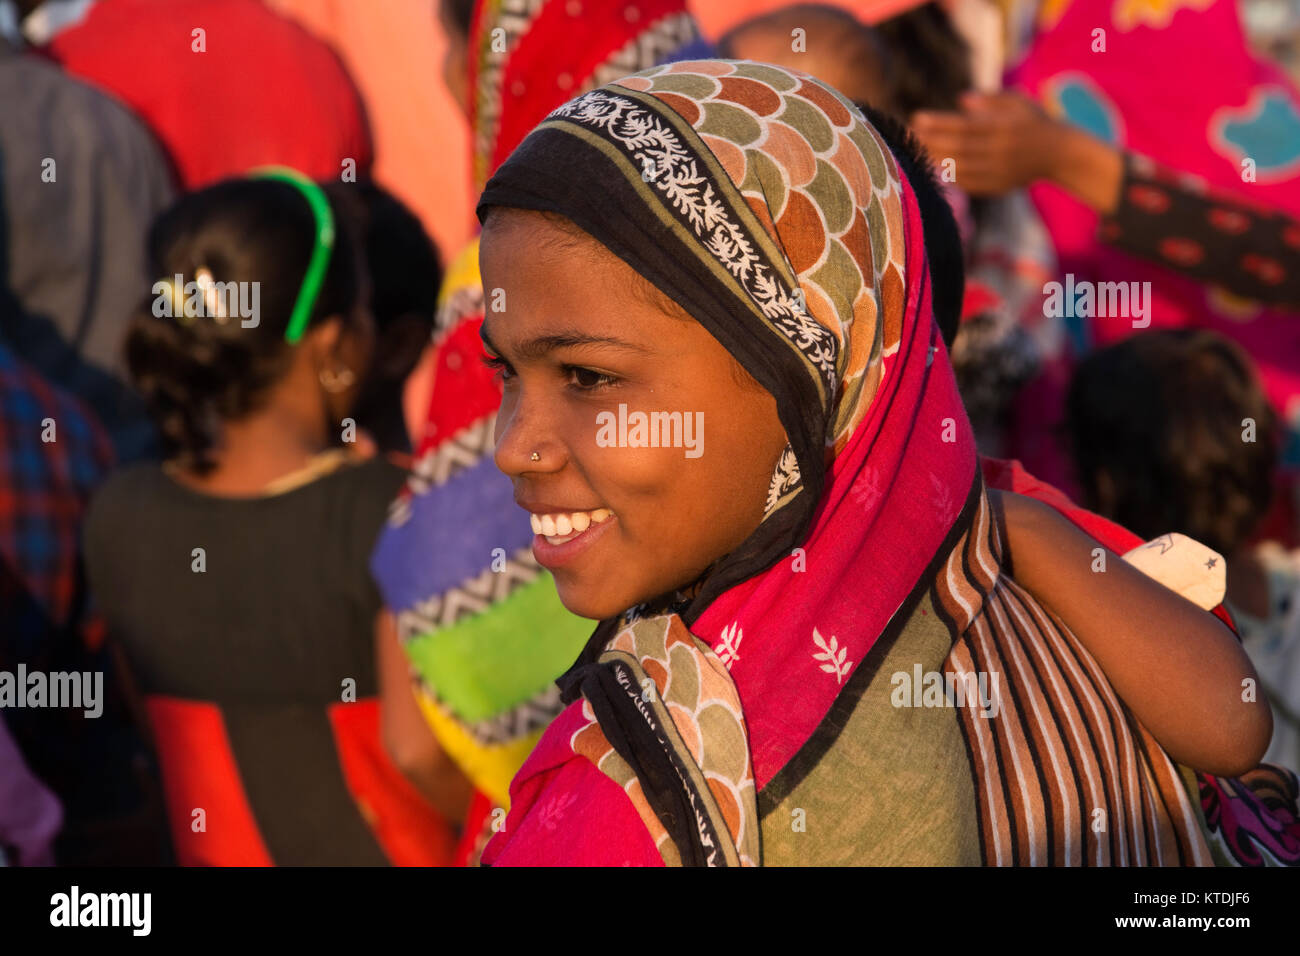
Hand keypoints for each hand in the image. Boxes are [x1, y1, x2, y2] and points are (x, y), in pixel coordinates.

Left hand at [910, 91, 1060, 196]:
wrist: (1060, 154)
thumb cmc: (1033, 122)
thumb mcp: (1017, 102)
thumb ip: (990, 100)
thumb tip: (961, 99)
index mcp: (1004, 126)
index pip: (964, 125)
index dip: (938, 123)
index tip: (917, 118)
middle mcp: (1001, 150)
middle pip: (957, 147)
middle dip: (930, 140)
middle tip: (908, 133)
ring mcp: (999, 170)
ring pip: (959, 167)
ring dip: (933, 159)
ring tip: (915, 149)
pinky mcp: (998, 186)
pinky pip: (967, 183)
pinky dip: (947, 176)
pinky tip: (931, 168)